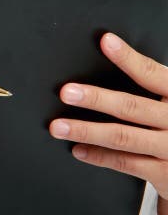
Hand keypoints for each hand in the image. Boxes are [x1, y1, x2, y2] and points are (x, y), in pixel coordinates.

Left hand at [49, 33, 167, 214]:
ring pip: (122, 137)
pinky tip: (78, 149)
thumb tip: (109, 49)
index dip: (128, 58)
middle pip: (131, 107)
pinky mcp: (164, 172)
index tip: (106, 42)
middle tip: (67, 93)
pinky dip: (98, 156)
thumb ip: (150, 81)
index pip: (151, 74)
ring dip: (86, 131)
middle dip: (96, 99)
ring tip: (58, 127)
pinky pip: (126, 163)